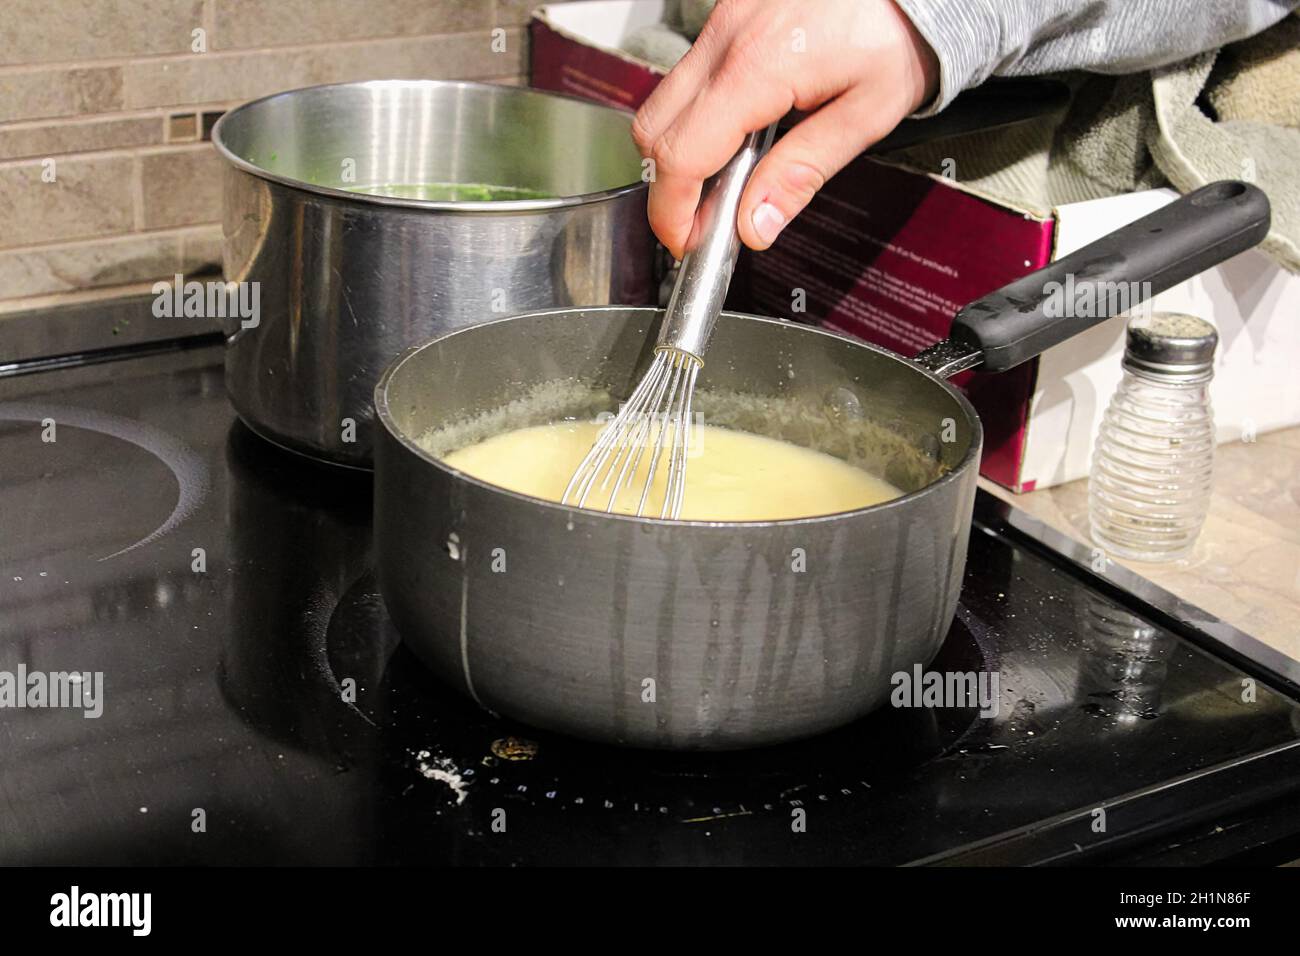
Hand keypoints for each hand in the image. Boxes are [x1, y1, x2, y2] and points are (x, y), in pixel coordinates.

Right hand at [631, 0, 937, 257]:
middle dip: (669, 186)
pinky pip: (687, 77)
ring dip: (682, 150)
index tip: (689, 241)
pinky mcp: (726, 17)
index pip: (682, 155)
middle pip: (654, 131)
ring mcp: (721, 22)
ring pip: (663, 103)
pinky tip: (737, 135)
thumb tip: (755, 225)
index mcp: (759, 66)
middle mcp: (728, 37)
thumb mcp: (865, 117)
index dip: (674, 212)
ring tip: (728, 177)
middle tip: (705, 219)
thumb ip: (803, 172)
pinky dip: (696, 118)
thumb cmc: (898, 34)